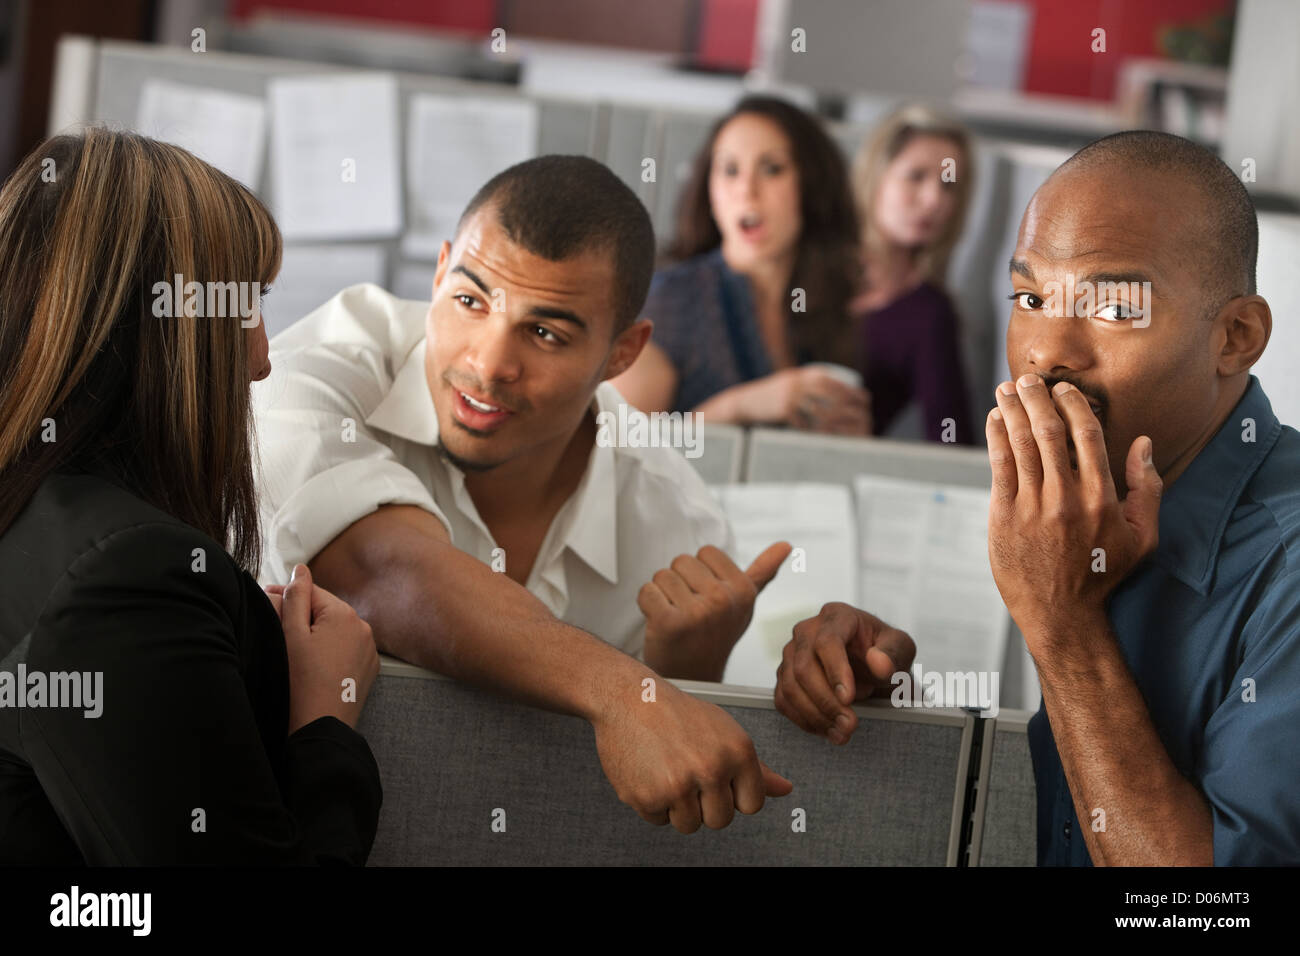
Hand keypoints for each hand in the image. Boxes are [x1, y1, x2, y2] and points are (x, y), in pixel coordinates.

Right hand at [266, 564, 380, 732]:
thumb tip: (300, 569)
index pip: (312, 592)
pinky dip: (331, 648)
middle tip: (274, 616)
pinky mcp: (369, 667)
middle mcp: (363, 627)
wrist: (320, 726)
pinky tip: (313, 660)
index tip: (267, 595)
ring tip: (292, 640)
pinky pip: (347, 648)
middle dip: (302, 612)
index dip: (288, 593)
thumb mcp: (291, 634)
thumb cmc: (300, 681)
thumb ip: (296, 597)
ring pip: (336, 629)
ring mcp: (370, 648)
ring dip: (317, 630)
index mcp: (344, 614)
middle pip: (326, 609)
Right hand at [592, 677, 792, 832]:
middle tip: (687, 772)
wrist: (629, 698)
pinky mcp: (648, 797)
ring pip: (689, 825)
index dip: (732, 794)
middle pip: (720, 820)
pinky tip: (648, 772)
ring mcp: (679, 785)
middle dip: (704, 804)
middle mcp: (712, 769)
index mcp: (738, 752)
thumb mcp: (724, 732)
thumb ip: (755, 767)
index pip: (751, 805)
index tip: (716, 777)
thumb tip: (786, 790)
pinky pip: (658, 820)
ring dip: (677, 806)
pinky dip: (651, 802)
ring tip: (666, 770)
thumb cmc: (678, 714)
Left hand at [639, 542, 790, 680]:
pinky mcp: (670, 623)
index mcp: (743, 589)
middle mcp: (724, 600)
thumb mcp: (744, 604)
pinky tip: (661, 625)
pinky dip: (647, 605)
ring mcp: (698, 613)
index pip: (707, 552)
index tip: (707, 598)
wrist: (694, 678)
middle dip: (680, 583)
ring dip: (663, 595)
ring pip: (662, 575)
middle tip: (690, 612)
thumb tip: (786, 545)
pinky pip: (646, 591)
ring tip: (677, 619)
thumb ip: (763, 571)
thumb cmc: (714, 636)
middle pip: (682, 561)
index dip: (701, 573)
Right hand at [743, 367, 871, 434]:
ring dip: (834, 420)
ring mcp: (789, 396)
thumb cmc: (773, 396)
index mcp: (801, 375)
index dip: (850, 389)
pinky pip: (803, 422)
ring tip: (846, 429)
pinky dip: (815, 431)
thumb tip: (837, 392)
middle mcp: (797, 382)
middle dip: (847, 403)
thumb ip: (810, 385)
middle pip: (828, 392)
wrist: (747, 402)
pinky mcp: (782, 410)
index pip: (831, 380)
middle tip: (862, 414)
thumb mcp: (791, 384)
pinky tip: (826, 438)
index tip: (865, 398)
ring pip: (818, 409)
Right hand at [774, 602, 914, 743]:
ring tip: (841, 733)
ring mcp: (792, 653)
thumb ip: (894, 654)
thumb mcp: (901, 649)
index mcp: (836, 616)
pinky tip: (826, 730)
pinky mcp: (785, 675)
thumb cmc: (885, 653)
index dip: (835, 671)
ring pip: (790, 686)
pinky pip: (783, 700)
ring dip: (815, 715)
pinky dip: (803, 720)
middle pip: (804, 667)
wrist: (871, 667)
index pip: (827, 641)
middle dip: (826, 701)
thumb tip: (878, 663)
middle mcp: (807, 631)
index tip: (848, 698)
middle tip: (849, 724)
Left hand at [986, 375, 1161, 647]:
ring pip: (1021, 444)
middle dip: (1036, 399)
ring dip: (1011, 411)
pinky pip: (999, 466)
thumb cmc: (1103, 574)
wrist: (1061, 613)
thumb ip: (1146, 488)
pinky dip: (996, 438)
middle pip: (1049, 431)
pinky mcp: (1004, 517)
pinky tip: (994, 419)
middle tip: (1028, 379)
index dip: (1073, 404)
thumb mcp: (1142, 537)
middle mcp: (1067, 498)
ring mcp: (1033, 507)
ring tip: (1006, 390)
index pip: (1087, 434)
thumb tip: (1143, 442)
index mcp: (1102, 497)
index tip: (1063, 389)